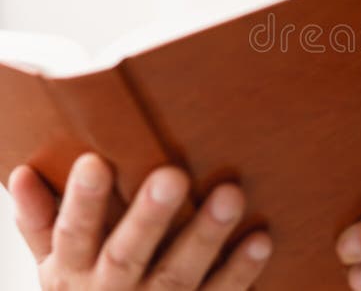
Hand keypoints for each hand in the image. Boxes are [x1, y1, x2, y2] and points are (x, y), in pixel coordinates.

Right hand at [8, 152, 271, 289]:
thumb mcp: (55, 265)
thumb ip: (41, 222)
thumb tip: (22, 173)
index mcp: (73, 272)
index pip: (72, 235)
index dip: (82, 202)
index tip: (94, 162)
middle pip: (128, 254)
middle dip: (149, 217)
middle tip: (172, 175)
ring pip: (178, 275)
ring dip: (205, 236)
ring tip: (231, 196)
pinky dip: (241, 271)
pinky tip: (261, 240)